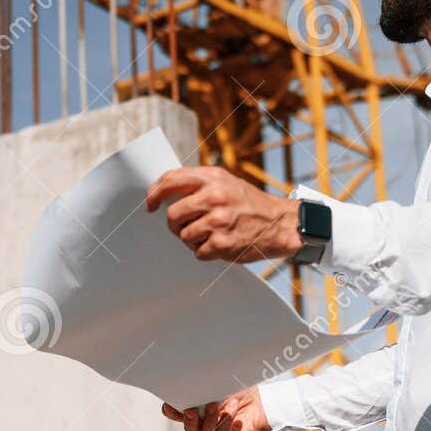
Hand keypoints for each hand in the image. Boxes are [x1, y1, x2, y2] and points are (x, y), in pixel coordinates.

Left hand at [145, 166, 300, 261]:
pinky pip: (198, 252)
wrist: (280, 224)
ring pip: (184, 235)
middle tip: (186, 226)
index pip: (170, 180)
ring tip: (211, 235)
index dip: (154, 193)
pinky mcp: (222, 244)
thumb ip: (199, 184)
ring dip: (193, 240)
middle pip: (173, 214)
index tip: (150, 204)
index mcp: (212, 178)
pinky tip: (220, 244)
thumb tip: (165, 193)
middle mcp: (214, 197)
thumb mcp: (226, 183)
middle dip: (176, 224)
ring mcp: (218, 221)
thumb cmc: (250, 204)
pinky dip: (205, 252)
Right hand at [161, 386, 269, 430]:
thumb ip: (206, 382)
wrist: (262, 399)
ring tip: (214, 406)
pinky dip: (225, 422)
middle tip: (190, 409)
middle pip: (188, 426)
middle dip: (188, 419)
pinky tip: (232, 408)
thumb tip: (195, 372)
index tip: (170, 403)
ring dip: (209, 420)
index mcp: (194, 409)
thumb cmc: (239, 388)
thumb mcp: (220, 382)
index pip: (175, 413)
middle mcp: (200, 425)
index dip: (170, 410)